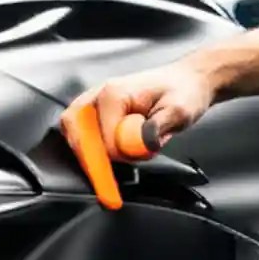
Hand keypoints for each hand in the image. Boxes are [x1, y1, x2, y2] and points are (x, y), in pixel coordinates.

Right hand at [61, 58, 217, 159]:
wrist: (186, 81)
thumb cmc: (183, 92)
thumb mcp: (179, 111)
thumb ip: (158, 128)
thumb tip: (142, 143)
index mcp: (115, 93)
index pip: (100, 133)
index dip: (114, 154)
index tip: (131, 162)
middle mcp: (99, 94)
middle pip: (73, 128)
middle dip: (89, 156)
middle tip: (107, 178)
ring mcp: (94, 101)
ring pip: (73, 130)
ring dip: (88, 151)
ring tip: (108, 166)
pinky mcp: (96, 110)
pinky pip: (80, 130)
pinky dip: (90, 146)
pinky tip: (107, 156)